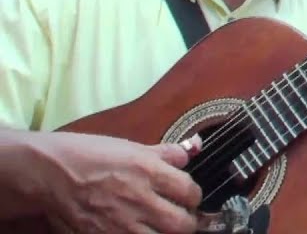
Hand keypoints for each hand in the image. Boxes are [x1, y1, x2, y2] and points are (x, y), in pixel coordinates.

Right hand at [35, 132, 201, 233]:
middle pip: (183, 224)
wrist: (49, 174)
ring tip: (161, 227)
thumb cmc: (88, 155)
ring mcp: (120, 225)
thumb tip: (191, 151)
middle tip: (180, 217)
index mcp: (149, 172)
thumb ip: (165, 152)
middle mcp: (139, 201)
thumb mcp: (131, 147)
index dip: (193, 196)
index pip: (191, 192)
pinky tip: (138, 231)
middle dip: (186, 221)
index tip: (187, 197)